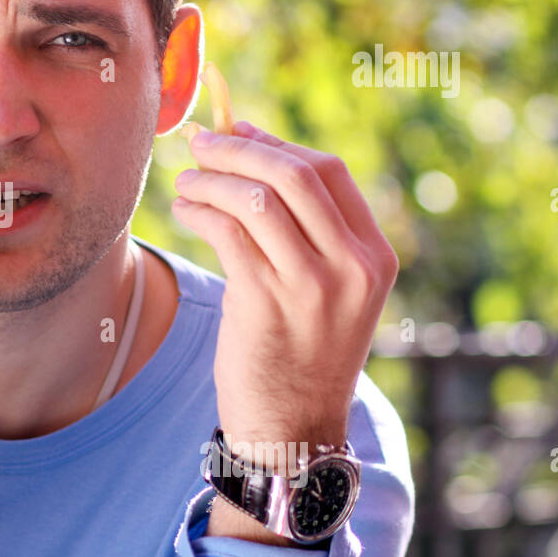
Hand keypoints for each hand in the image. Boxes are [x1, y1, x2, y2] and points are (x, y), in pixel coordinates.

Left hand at [172, 120, 398, 465]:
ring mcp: (311, 285)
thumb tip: (255, 154)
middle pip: (292, 175)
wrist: (293, 426)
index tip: (238, 130)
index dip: (276, 143)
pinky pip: (227, 233)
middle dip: (238, 148)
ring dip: (211, 180)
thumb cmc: (300, 351)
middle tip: (200, 142)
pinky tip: (184, 211)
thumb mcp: (326, 290)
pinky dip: (199, 211)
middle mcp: (350, 266)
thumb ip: (305, 231)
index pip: (329, 172)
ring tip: (186, 183)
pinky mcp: (265, 302)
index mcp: (373, 256)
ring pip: (255, 200)